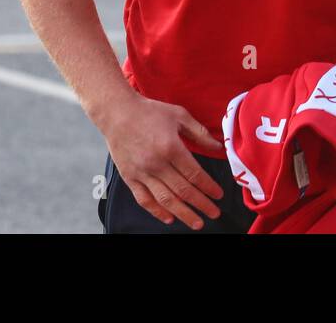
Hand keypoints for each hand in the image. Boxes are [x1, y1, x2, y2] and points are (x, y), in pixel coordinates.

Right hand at [100, 93, 225, 229]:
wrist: (117, 112)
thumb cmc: (149, 111)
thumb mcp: (179, 115)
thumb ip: (199, 132)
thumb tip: (217, 147)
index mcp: (171, 147)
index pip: (194, 174)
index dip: (209, 187)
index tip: (218, 195)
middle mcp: (156, 163)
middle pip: (183, 190)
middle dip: (202, 204)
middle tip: (214, 213)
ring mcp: (142, 172)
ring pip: (166, 199)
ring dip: (183, 213)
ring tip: (197, 223)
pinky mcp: (129, 177)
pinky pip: (144, 199)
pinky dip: (157, 211)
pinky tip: (169, 218)